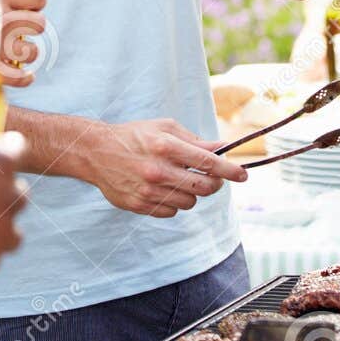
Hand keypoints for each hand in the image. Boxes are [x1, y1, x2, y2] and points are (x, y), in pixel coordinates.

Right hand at [0, 0, 46, 87]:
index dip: (35, 1)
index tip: (26, 5)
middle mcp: (2, 20)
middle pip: (39, 23)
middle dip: (31, 26)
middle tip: (17, 28)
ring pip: (32, 52)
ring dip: (26, 52)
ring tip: (14, 51)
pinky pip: (20, 78)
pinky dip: (23, 78)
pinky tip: (24, 76)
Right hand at [78, 118, 247, 217]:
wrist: (96, 152)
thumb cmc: (135, 136)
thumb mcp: (165, 129)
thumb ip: (195, 140)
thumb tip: (222, 147)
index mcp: (166, 146)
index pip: (208, 162)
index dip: (230, 170)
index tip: (243, 175)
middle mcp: (158, 170)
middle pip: (203, 187)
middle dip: (215, 184)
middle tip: (213, 178)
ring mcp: (148, 190)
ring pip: (189, 202)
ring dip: (192, 193)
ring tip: (180, 180)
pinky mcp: (140, 205)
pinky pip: (171, 212)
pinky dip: (174, 203)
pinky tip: (164, 189)